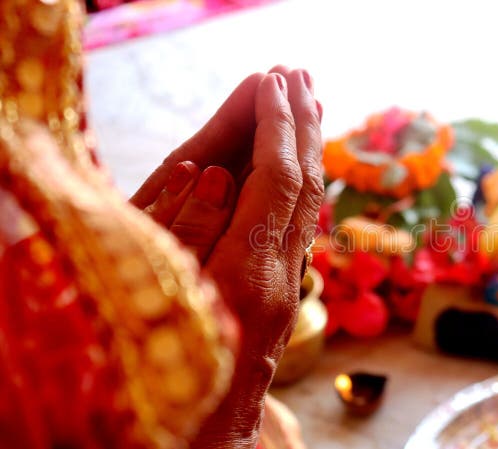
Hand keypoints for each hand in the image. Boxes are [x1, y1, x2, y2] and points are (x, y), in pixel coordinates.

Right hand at [133, 66, 322, 447]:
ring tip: (307, 104)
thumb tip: (217, 176)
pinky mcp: (284, 297)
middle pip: (306, 185)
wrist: (206, 440)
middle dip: (303, 124)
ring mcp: (289, 288)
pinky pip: (301, 226)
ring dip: (309, 148)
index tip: (273, 81)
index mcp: (251, 272)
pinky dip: (301, 183)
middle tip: (299, 75)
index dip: (277, 125)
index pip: (278, 180)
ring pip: (310, 205)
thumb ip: (189, 237)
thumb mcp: (166, 302)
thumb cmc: (171, 376)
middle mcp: (282, 277)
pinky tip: (298, 166)